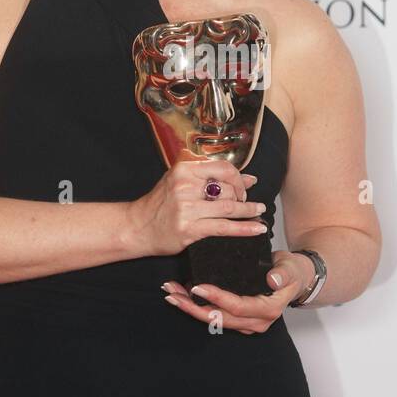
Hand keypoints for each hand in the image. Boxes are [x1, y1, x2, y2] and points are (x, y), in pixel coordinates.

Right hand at [126, 159, 266, 256]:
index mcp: (184, 169)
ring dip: (249, 211)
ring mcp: (186, 208)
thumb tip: (249, 179)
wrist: (136, 226)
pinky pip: (224, 227)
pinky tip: (257, 229)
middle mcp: (185, 185)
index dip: (239, 178)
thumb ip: (212, 178)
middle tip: (249, 203)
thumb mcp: (180, 181)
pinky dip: (244, 228)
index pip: (223, 168)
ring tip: (259, 212)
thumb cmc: (160, 204)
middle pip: (228, 188)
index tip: (244, 186)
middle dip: (243, 197)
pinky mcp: (189, 229)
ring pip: (229, 207)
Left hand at [161, 250, 313, 334]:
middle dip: (193, 307)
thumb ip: (283, 273)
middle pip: (219, 318)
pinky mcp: (237, 320)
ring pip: (213, 320)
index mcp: (268, 310)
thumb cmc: (292, 272)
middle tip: (172, 294)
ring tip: (171, 293)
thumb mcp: (291, 268)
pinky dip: (196, 306)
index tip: (197, 287)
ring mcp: (246, 324)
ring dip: (190, 308)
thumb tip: (272, 280)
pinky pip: (214, 316)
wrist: (294, 278)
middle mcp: (255, 322)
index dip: (217, 298)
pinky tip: (181, 295)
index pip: (238, 307)